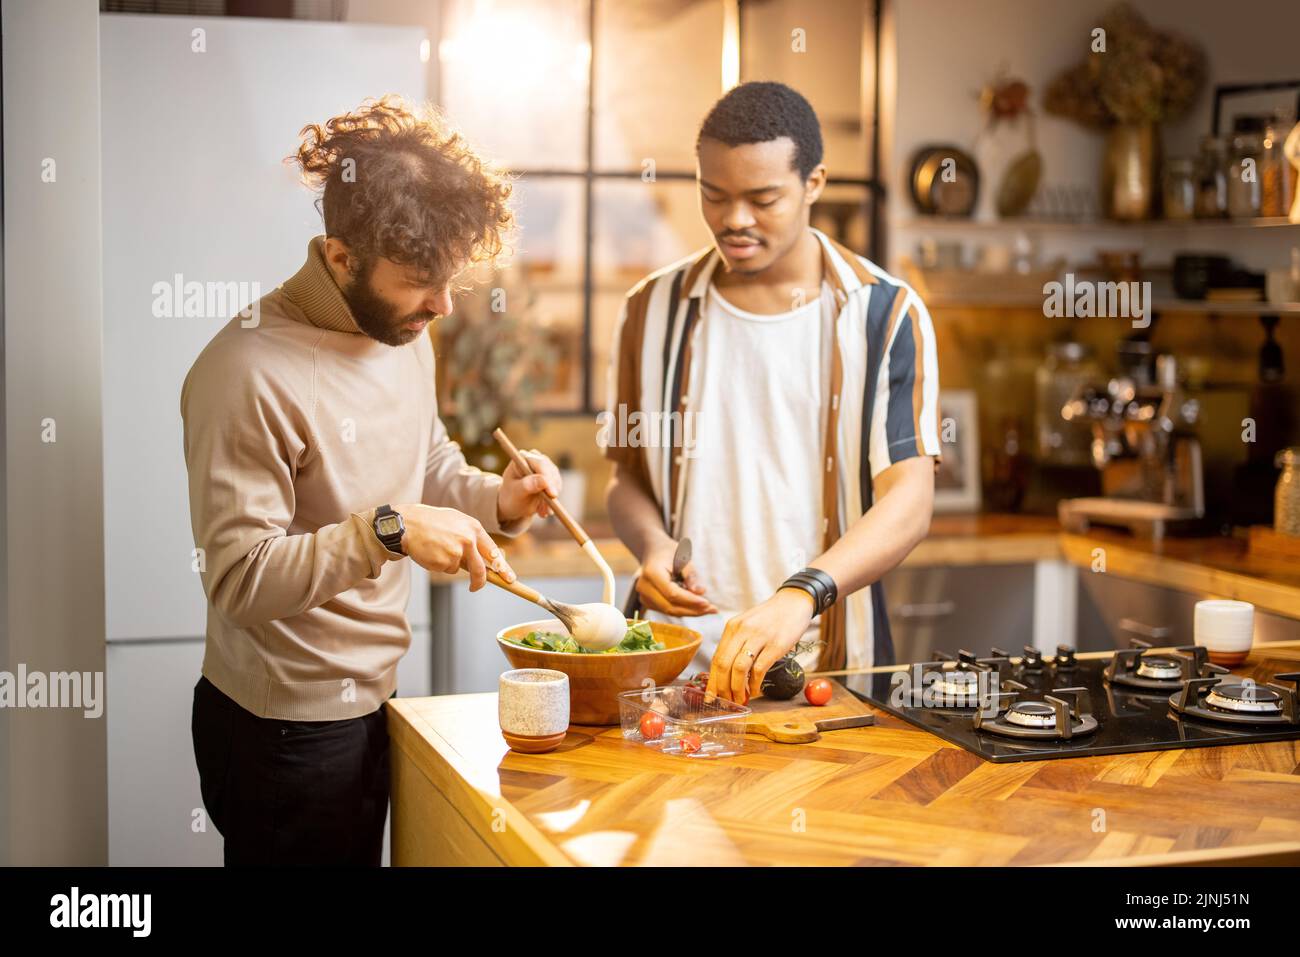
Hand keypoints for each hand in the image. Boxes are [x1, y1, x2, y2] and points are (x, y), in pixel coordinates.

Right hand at [392, 503, 514, 590]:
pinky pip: (445, 569)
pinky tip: (431, 552)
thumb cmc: (431, 522)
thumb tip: (486, 555)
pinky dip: (438, 565)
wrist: (406, 524)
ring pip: (458, 568)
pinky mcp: (444, 561)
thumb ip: (471, 536)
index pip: (493, 551)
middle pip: (480, 569)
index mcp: (474, 528)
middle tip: (475, 587)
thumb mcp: (456, 521)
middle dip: (480, 581)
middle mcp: (468, 540)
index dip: (502, 567)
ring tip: (437, 549)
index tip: (509, 578)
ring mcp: (456, 552)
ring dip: (449, 564)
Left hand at [496, 449, 561, 526]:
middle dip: (551, 490)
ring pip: (556, 480)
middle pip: (550, 470)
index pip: (539, 463)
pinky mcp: (552, 477)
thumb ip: (528, 485)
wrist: (514, 504)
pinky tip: (544, 510)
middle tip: (548, 508)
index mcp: (522, 458)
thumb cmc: (511, 497)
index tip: (552, 494)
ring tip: (542, 511)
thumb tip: (544, 481)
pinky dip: (552, 500)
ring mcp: (545, 467)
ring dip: (551, 497)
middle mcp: (535, 459)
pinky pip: (557, 488)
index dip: (547, 477)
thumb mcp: (516, 493)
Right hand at [634, 536, 715, 616]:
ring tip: (709, 609)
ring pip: (669, 611)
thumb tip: (700, 592)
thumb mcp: (683, 556)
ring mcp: (644, 596)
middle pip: (670, 606)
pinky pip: (667, 609)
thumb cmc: (669, 551)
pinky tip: (697, 606)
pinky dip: (683, 609)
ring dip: (690, 612)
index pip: (673, 594)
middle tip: (713, 609)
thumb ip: (691, 575)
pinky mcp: (648, 602)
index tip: (708, 603)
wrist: (652, 550)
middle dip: (693, 610)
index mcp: (652, 574)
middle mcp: (644, 587)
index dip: (691, 601)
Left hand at [708, 589, 814, 704]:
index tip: (711, 696)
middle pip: (723, 664)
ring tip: (740, 699)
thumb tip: (726, 674)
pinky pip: (759, 669)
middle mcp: (742, 631)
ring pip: (739, 668)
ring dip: (736, 689)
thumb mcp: (748, 626)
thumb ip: (737, 645)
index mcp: (732, 627)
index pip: (716, 658)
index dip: (712, 680)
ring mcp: (759, 637)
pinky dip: (755, 684)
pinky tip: (755, 690)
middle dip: (722, 687)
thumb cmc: (770, 618)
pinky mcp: (776, 645)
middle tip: (725, 701)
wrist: (794, 602)